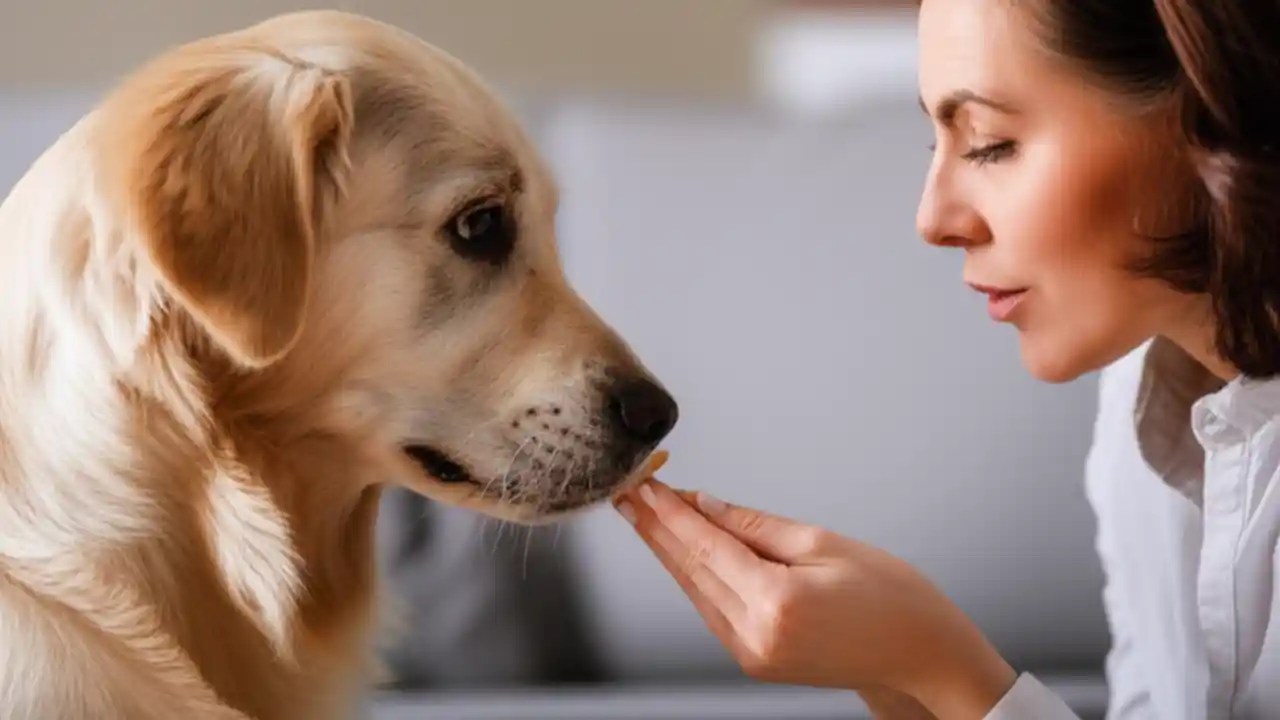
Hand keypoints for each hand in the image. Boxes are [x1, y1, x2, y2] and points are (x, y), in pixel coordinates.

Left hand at [614, 479, 1015, 718]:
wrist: (920, 655)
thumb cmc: (889, 595)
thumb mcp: (823, 542)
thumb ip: (756, 526)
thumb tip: (705, 505)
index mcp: (778, 602)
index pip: (706, 547)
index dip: (670, 512)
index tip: (645, 484)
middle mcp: (757, 635)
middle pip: (690, 570)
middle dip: (656, 528)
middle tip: (626, 491)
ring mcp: (752, 655)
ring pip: (695, 591)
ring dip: (668, 551)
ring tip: (643, 513)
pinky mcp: (754, 661)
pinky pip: (712, 609)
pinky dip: (694, 576)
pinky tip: (680, 550)